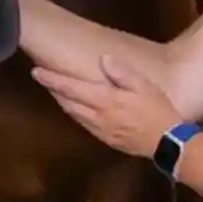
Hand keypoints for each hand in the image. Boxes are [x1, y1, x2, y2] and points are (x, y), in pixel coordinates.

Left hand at [32, 53, 182, 157]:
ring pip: (73, 114)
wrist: (166, 142)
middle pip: (67, 102)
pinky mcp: (105, 139)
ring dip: (62, 101)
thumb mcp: (144, 86)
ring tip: (56, 90)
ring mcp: (100, 130)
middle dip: (54, 89)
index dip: (52, 79)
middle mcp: (97, 116)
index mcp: (105, 100)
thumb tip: (104, 59)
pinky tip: (76, 108)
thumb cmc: (157, 110)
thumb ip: (122, 73)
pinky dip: (74, 113)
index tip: (36, 71)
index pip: (72, 88)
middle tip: (43, 78)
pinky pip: (83, 124)